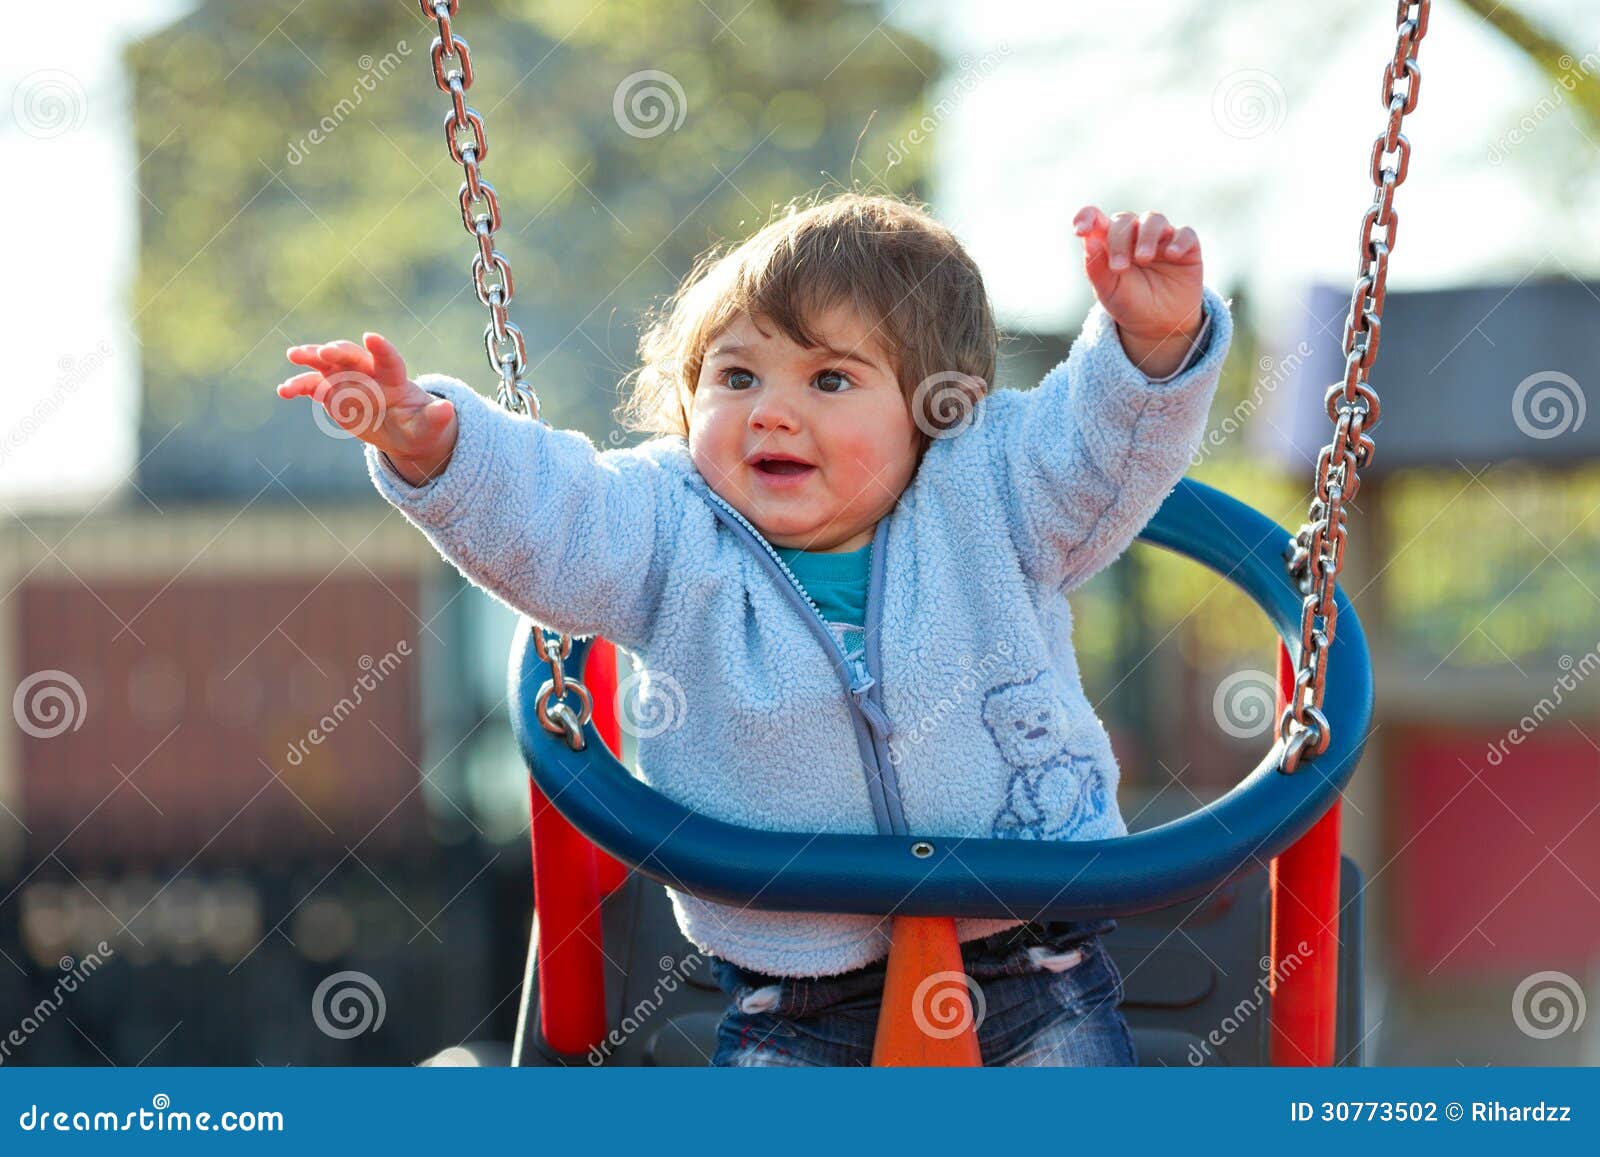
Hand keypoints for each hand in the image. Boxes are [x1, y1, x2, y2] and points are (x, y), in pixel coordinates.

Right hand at [278, 332, 457, 485]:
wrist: (401, 432)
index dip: (382, 348)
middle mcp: (368, 372)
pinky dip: (298, 386)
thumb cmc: (419, 426)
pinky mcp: (331, 393)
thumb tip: (449, 410)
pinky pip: (312, 386)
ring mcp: (347, 380)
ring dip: (310, 358)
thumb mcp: (430, 427)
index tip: (371, 337)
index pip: (389, 360)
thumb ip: (436, 418)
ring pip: (326, 364)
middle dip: (338, 351)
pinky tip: (284, 391)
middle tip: (324, 352)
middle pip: (352, 355)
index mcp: (394, 378)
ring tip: (294, 356)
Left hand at [1072, 206, 1204, 377]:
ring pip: (1154, 219)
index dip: (1087, 217)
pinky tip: (1172, 254)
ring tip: (1143, 258)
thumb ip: (1096, 268)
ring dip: (1147, 235)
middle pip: (1125, 220)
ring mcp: (1161, 239)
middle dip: (1119, 240)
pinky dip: (1178, 241)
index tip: (1081, 230)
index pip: (1096, 219)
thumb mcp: (1108, 292)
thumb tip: (1088, 240)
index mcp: (1110, 243)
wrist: (1159, 326)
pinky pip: (1185, 234)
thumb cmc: (1129, 304)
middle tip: (1119, 267)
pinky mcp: (1186, 248)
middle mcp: (1135, 235)